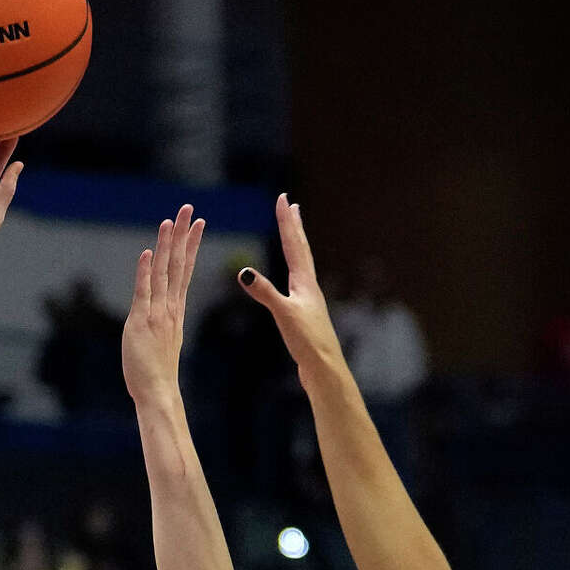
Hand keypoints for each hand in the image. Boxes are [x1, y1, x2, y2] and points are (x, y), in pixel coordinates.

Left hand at [123, 203, 204, 403]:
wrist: (159, 392)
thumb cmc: (158, 372)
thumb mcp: (162, 340)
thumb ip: (161, 322)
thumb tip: (157, 314)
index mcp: (176, 310)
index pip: (185, 270)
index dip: (190, 245)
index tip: (198, 224)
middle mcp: (170, 307)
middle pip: (179, 264)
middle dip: (184, 235)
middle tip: (190, 209)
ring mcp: (157, 313)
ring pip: (164, 272)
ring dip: (167, 245)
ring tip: (171, 221)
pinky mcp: (141, 321)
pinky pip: (144, 291)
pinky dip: (146, 271)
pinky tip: (148, 253)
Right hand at [235, 194, 345, 370]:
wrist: (325, 370)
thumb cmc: (308, 344)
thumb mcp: (283, 315)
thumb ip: (264, 293)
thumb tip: (244, 272)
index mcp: (305, 284)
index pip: (294, 245)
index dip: (286, 222)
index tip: (283, 199)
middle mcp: (309, 288)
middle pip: (301, 250)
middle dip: (293, 226)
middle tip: (291, 204)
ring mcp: (309, 301)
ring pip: (301, 265)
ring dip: (296, 245)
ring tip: (294, 233)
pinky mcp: (306, 315)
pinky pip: (298, 283)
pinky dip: (293, 270)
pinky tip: (292, 278)